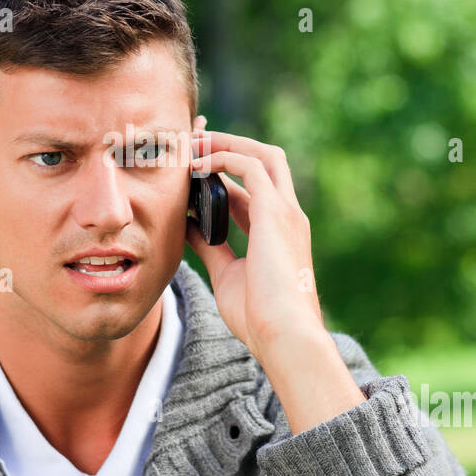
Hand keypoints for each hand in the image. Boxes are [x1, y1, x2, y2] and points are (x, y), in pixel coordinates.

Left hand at [185, 128, 325, 362]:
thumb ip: (210, 247)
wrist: (284, 336)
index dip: (221, 173)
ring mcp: (287, 212)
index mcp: (278, 232)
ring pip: (262, 154)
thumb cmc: (259, 317)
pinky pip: (250, 166)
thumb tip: (186, 226)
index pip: (251, 189)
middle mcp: (288, 215)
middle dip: (228, 144)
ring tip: (191, 142)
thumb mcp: (226, 274)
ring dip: (225, 143)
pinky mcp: (277, 212)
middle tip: (192, 138)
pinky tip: (196, 164)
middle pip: (264, 159)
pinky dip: (223, 157)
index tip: (190, 164)